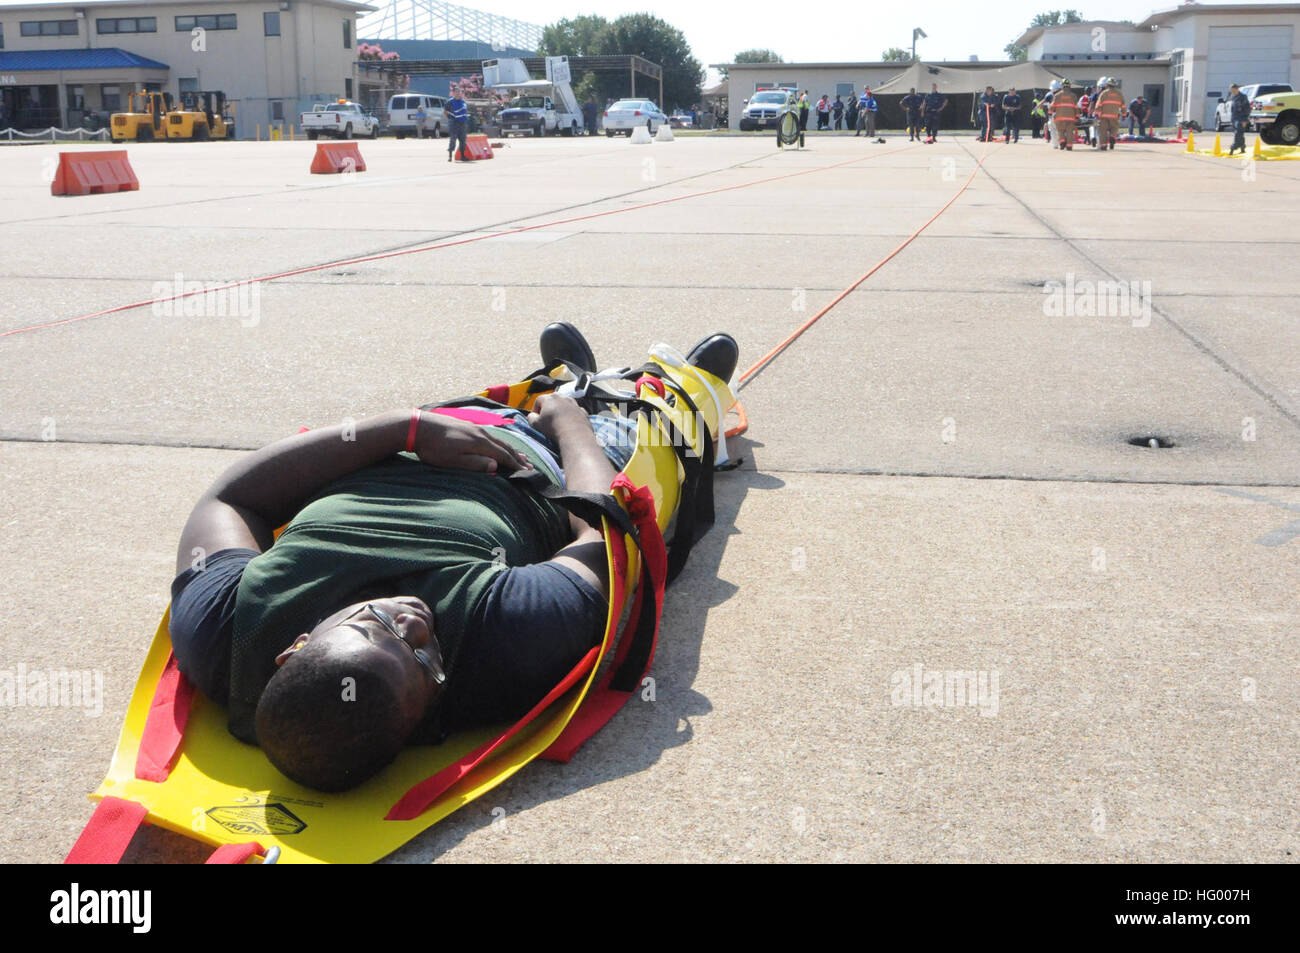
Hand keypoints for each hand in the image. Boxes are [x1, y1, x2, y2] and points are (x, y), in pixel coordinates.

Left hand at [411, 413, 529, 474]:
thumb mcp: (453, 461)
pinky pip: (490, 435)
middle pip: (504, 446)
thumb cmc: (434, 448)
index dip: (515, 464)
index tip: (526, 472)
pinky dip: (499, 442)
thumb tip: (496, 466)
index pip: (503, 455)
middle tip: (529, 465)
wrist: (418, 426)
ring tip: (519, 455)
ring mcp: (474, 427)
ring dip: (510, 449)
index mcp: (479, 443)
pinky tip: (498, 444)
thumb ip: (475, 463)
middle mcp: (481, 433)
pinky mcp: (467, 425)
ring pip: (497, 439)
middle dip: (517, 457)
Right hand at [527, 394, 590, 443]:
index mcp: (550, 398)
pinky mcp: (583, 412)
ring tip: (559, 423)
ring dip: (561, 412)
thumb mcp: (536, 424)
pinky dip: (572, 417)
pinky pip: (575, 413)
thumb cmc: (553, 428)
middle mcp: (563, 397)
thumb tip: (532, 416)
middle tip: (547, 421)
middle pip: (553, 401)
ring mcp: (575, 404)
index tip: (536, 419)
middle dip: (549, 409)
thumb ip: (531, 418)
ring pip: (565, 406)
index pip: (539, 400)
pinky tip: (570, 426)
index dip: (535, 410)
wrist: (575, 434)